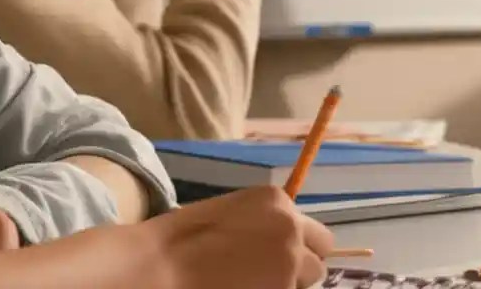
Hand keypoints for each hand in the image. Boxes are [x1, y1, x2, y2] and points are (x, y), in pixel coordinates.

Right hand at [137, 186, 334, 288]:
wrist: (162, 267)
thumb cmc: (182, 239)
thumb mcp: (231, 214)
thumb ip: (264, 224)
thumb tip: (276, 243)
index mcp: (277, 200)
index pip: (312, 231)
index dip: (297, 247)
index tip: (275, 257)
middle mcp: (291, 228)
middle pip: (318, 257)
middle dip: (301, 268)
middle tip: (270, 276)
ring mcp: (290, 262)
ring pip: (307, 282)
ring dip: (288, 285)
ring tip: (253, 284)